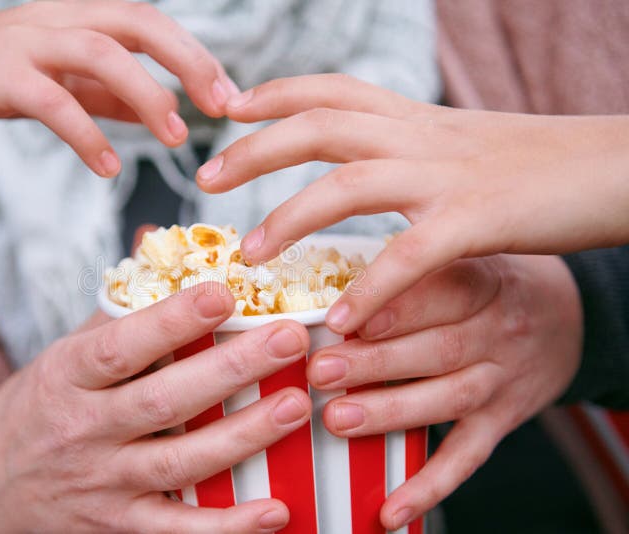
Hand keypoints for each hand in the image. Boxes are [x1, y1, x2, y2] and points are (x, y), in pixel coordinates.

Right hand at [0, 0, 237, 176]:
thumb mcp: (63, 82)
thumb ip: (108, 94)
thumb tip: (156, 112)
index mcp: (79, 16)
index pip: (150, 23)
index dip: (194, 55)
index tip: (229, 96)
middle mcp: (58, 18)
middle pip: (136, 22)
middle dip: (186, 60)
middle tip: (220, 106)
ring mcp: (27, 41)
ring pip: (100, 53)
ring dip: (146, 95)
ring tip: (176, 138)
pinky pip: (53, 101)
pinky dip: (86, 134)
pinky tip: (109, 167)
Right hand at [0, 282, 310, 532]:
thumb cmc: (41, 407)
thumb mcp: (64, 352)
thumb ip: (117, 305)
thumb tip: (157, 238)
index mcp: (68, 376)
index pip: (121, 345)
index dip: (171, 320)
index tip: (223, 293)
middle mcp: (84, 430)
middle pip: (163, 400)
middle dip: (231, 369)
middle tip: (289, 339)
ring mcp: (102, 483)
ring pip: (179, 461)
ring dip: (243, 435)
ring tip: (296, 405)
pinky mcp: (118, 527)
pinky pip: (177, 530)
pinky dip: (227, 526)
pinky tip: (275, 509)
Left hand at [197, 73, 628, 332]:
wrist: (616, 166)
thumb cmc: (536, 166)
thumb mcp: (459, 145)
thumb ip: (407, 149)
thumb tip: (360, 161)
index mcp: (416, 119)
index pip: (332, 89)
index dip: (275, 93)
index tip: (229, 107)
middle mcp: (423, 137)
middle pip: (321, 125)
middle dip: (256, 147)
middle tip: (205, 178)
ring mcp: (448, 176)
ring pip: (350, 184)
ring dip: (292, 217)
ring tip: (252, 255)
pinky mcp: (479, 220)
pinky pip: (410, 255)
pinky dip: (371, 288)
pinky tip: (341, 319)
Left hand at [302, 254, 581, 529]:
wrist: (567, 314)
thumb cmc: (487, 280)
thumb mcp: (463, 248)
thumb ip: (412, 259)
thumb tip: (329, 273)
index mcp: (483, 281)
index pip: (441, 290)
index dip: (392, 305)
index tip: (343, 318)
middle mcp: (498, 330)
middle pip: (437, 348)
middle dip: (375, 363)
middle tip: (322, 372)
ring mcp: (502, 378)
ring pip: (447, 399)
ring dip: (390, 412)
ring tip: (338, 420)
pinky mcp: (504, 418)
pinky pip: (467, 456)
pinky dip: (430, 485)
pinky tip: (392, 508)